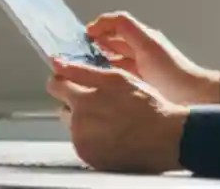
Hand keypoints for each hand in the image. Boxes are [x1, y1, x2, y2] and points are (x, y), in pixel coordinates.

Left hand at [47, 57, 188, 173]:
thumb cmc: (147, 106)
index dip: (62, 81)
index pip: (56, 85)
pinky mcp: (88, 155)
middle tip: (96, 102)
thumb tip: (58, 63)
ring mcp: (82, 140)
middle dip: (74, 101)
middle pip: (63, 106)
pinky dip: (91, 137)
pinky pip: (81, 142)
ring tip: (108, 120)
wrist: (164, 138)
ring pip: (72, 124)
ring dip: (83, 120)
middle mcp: (79, 120)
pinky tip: (110, 134)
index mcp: (84, 98)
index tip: (67, 80)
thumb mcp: (117, 79)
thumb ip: (83, 72)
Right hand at [86, 11, 219, 104]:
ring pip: (115, 56)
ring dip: (99, 58)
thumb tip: (102, 23)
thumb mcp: (147, 46)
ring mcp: (141, 66)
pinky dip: (107, 73)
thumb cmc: (173, 71)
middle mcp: (141, 49)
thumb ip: (127, 30)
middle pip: (114, 39)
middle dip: (97, 41)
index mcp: (144, 37)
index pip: (118, 22)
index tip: (85, 34)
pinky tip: (98, 79)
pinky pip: (119, 73)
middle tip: (78, 50)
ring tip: (83, 65)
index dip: (101, 24)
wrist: (192, 96)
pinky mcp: (140, 82)